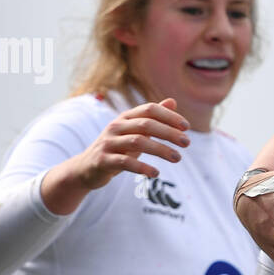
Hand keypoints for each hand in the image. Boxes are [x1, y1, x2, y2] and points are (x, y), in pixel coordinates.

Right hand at [42, 99, 189, 215]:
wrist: (86, 168)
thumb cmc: (117, 148)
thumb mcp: (134, 131)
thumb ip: (152, 117)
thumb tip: (172, 101)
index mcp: (125, 117)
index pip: (150, 109)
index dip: (169, 116)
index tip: (187, 127)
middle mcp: (116, 126)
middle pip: (146, 124)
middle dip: (169, 133)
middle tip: (187, 143)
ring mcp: (108, 143)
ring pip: (138, 142)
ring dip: (161, 149)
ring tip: (178, 158)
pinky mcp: (103, 160)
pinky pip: (125, 162)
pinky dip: (142, 167)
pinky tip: (156, 173)